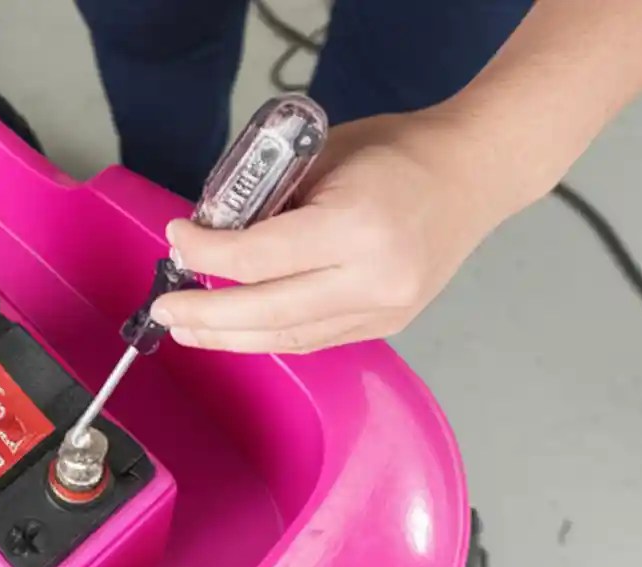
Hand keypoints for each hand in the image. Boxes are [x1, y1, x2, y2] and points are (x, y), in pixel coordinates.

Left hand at [150, 108, 516, 354]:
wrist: (477, 173)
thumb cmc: (397, 151)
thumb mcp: (322, 157)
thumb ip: (271, 199)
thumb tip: (214, 230)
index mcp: (355, 228)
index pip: (259, 257)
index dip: (206, 253)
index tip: (177, 238)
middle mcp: (373, 279)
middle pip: (268, 313)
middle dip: (207, 316)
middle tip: (164, 311)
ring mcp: (385, 310)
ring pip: (289, 338)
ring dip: (231, 337)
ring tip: (189, 330)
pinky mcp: (389, 325)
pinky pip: (314, 339)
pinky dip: (270, 336)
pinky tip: (237, 331)